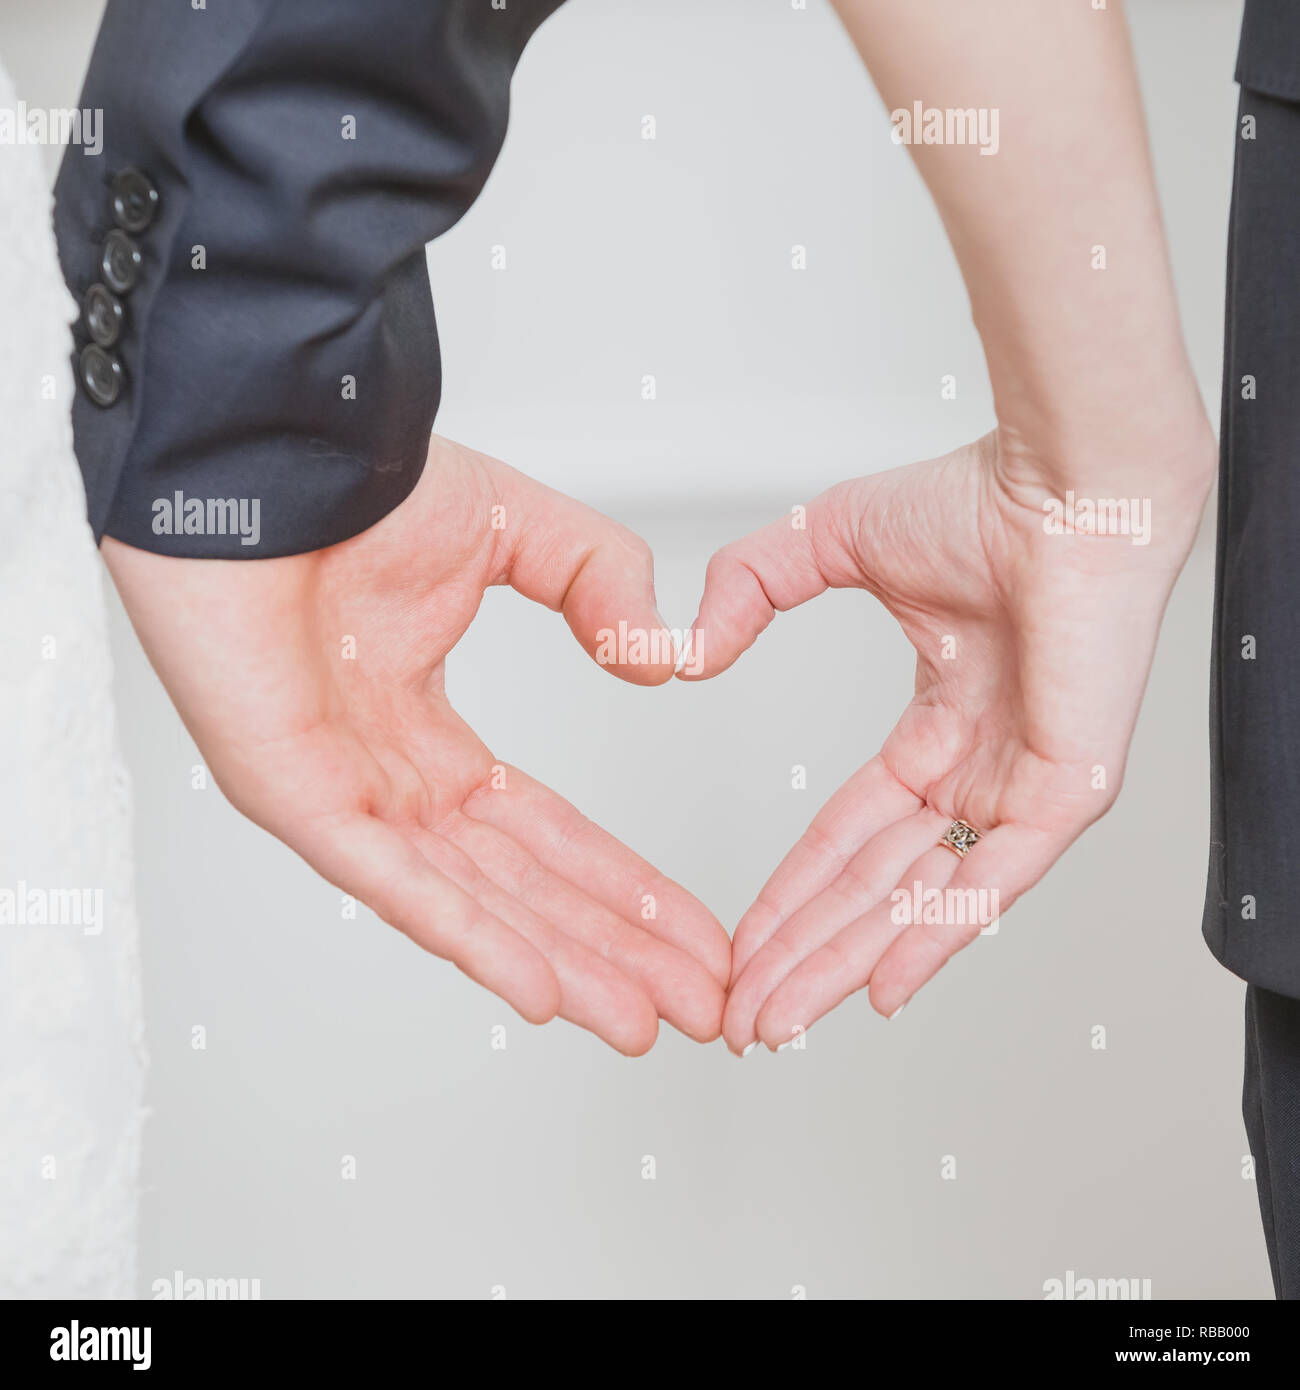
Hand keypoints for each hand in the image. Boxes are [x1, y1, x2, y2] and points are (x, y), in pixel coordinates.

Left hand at [105, 435, 730, 1053]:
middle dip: (614, 950)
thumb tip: (657, 664)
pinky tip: (540, 987)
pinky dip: (469, 934)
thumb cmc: (356, 481)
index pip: (544, 830)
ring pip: (470, 902)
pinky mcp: (293, 793)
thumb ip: (600, 583)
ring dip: (562, 965)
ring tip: (640, 1021)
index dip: (625, 886)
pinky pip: (392, 880)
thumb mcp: (519, 530)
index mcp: (426, 731)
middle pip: (522, 887)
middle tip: (693, 1005)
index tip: (694, 933)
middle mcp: (387, 778)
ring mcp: (341, 796)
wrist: (264, 446)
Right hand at [682, 428, 1213, 1051]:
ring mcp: (1020, 787)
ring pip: (920, 900)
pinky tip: (880, 990)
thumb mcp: (824, 543)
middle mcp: (976, 769)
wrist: (1065, 483)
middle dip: (801, 953)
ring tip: (780, 1017)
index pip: (846, 836)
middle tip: (742, 1014)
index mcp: (936, 728)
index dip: (787, 894)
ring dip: (846, 962)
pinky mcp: (1065, 793)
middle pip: (871, 888)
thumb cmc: (977, 498)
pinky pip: (994, 884)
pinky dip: (935, 939)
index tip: (739, 944)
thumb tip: (689, 649)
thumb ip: (748, 587)